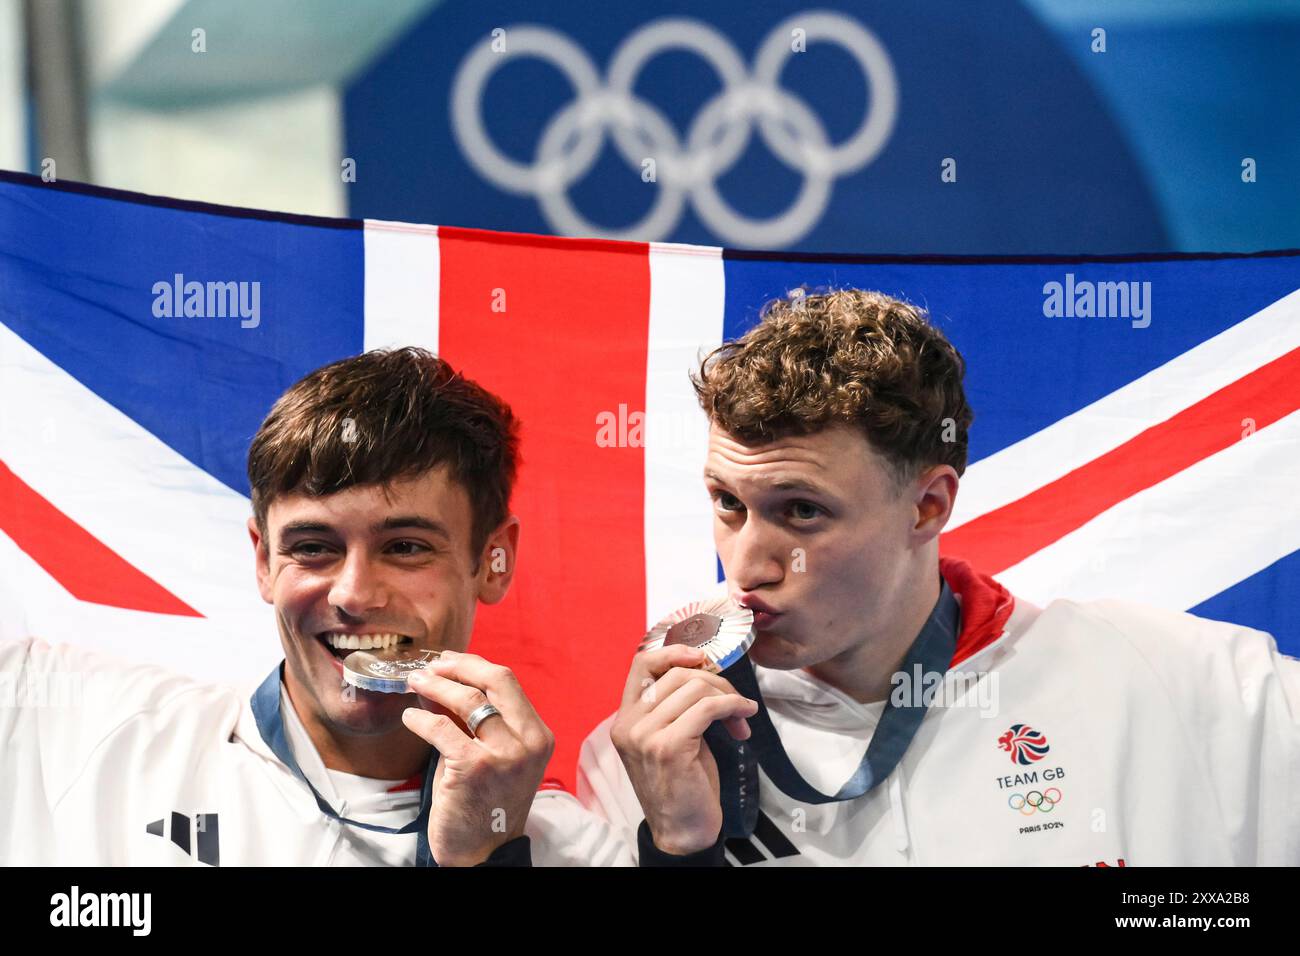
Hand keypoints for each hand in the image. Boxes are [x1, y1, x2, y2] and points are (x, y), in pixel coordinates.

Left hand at [401, 649, 554, 865]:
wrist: (483, 853)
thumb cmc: (486, 805)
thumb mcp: (492, 758)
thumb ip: (472, 723)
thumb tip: (439, 686)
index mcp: (538, 735)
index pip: (508, 683)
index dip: (474, 665)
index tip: (450, 660)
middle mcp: (528, 741)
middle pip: (496, 680)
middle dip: (459, 666)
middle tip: (432, 666)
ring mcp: (504, 754)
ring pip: (468, 699)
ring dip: (436, 685)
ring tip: (415, 682)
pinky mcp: (475, 768)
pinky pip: (442, 729)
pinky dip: (421, 719)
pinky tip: (409, 719)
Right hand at [609, 644, 757, 855]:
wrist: (682, 833)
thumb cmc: (682, 785)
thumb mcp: (669, 738)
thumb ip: (674, 706)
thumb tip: (705, 670)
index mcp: (625, 719)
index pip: (641, 664)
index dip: (674, 651)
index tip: (702, 658)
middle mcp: (629, 724)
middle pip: (677, 674)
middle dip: (716, 682)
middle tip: (735, 702)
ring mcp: (645, 736)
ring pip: (695, 688)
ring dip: (728, 697)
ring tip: (740, 717)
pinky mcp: (668, 747)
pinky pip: (708, 708)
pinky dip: (733, 707)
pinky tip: (743, 720)